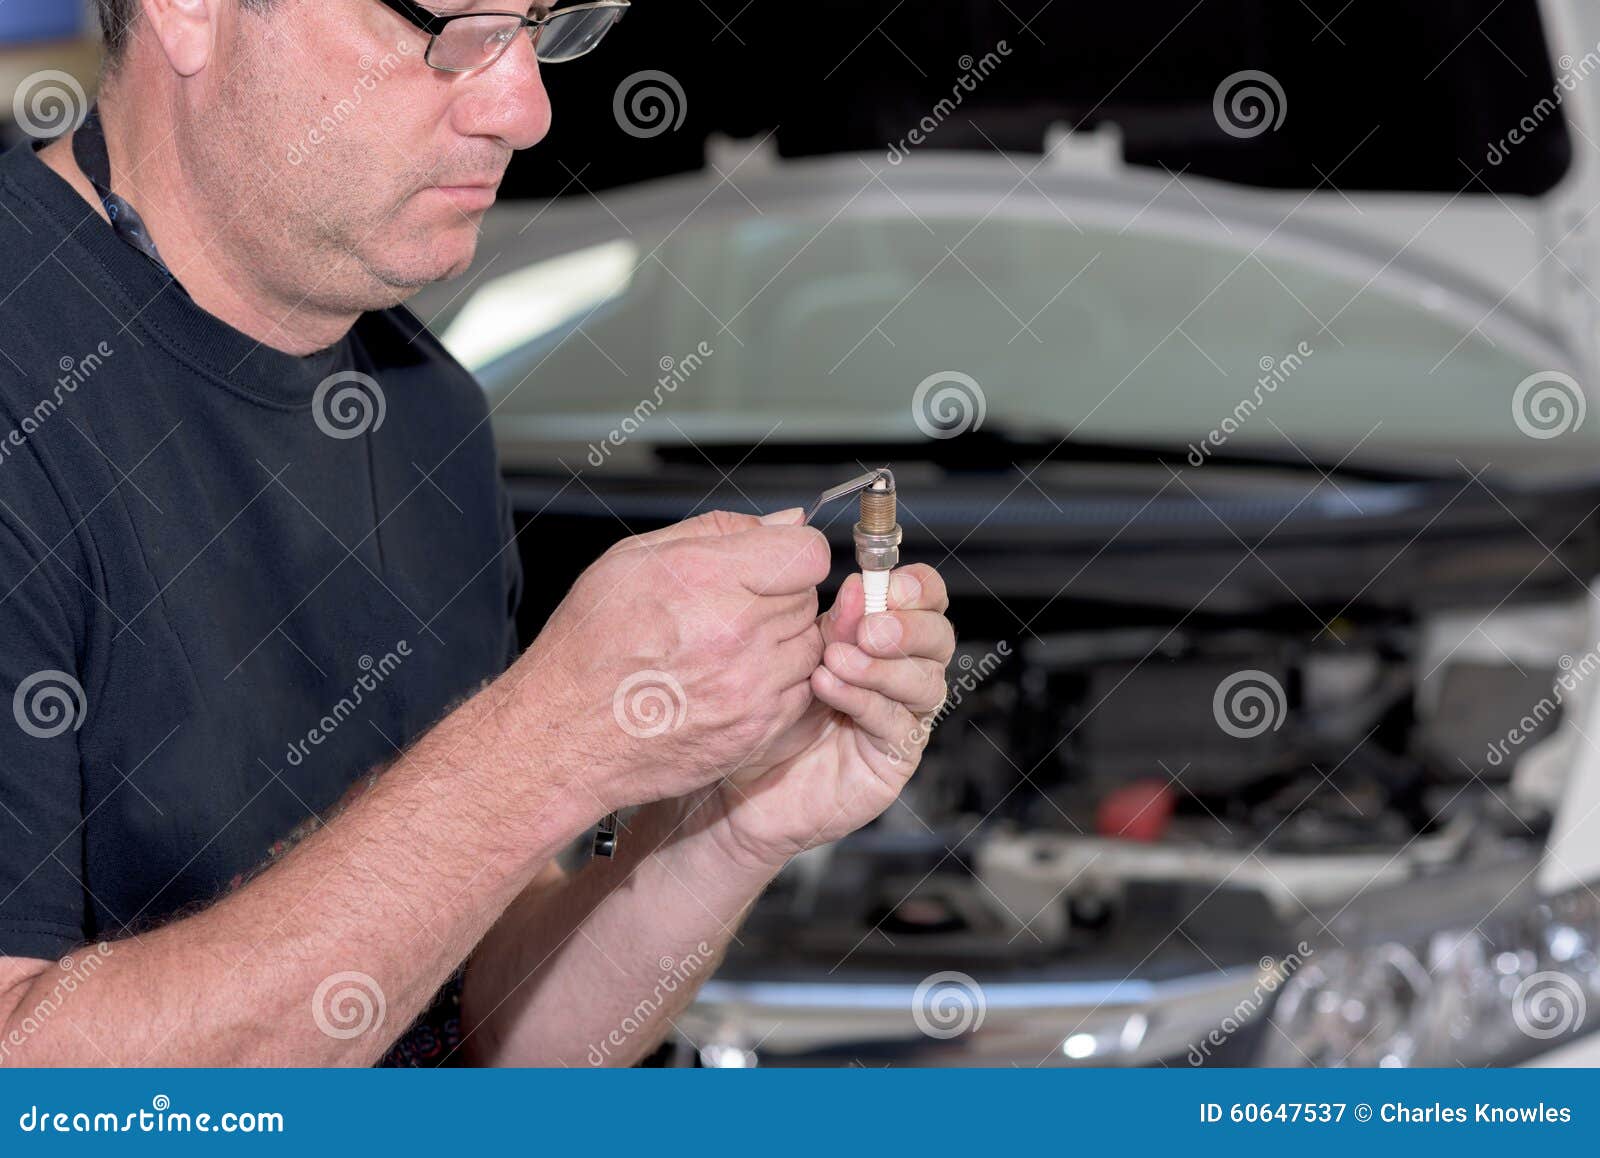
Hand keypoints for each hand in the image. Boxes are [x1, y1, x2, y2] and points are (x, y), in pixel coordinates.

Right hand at [504, 510, 828, 815]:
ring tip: (730, 646)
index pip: (807, 553)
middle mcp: (736, 632)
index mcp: (705, 578)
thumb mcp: (633, 559)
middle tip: (732, 609)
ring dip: (782, 641)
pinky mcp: (756, 729)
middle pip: (807, 598)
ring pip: (810, 646)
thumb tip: (788, 520)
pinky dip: (777, 684)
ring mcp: (751, 686)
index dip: (792, 553)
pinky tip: (734, 681)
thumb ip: (720, 531)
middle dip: (779, 596)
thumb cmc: (589, 647)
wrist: (565, 737)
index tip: (774, 563)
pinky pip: (800, 692)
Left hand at [701, 555, 954, 868]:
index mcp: (887, 637)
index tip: (890, 584)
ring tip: (835, 660)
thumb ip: (831, 621)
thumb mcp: (797, 652)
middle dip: (908, 628)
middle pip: (939, 639)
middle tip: (868, 630)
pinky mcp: (895, 759)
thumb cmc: (770, 710)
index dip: (919, 588)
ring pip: (925, 683)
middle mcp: (904, 674)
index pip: (925, 601)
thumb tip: (858, 585)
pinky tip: (829, 687)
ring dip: (881, 667)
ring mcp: (904, 717)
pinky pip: (896, 724)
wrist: (743, 781)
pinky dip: (864, 701)